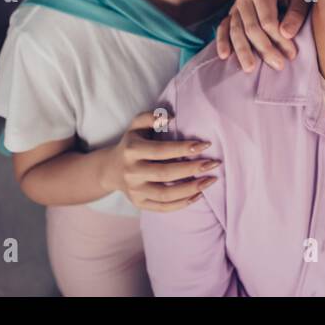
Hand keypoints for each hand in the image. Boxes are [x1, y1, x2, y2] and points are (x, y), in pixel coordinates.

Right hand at [102, 111, 216, 211]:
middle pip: (165, 173)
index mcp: (132, 151)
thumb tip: (171, 117)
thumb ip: (151, 117)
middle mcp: (132, 172)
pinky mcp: (139, 203)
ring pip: (166, 194)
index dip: (184, 148)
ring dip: (191, 189)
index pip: (161, 150)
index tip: (206, 145)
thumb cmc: (132, 143)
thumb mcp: (136, 126)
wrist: (110, 170)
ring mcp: (135, 191)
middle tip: (214, 163)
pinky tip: (199, 194)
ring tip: (211, 180)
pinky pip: (163, 207)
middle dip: (192, 169)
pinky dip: (182, 203)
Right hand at [214, 0, 307, 70]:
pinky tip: (224, 55)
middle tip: (279, 65)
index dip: (280, 40)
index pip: (268, 21)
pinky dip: (222, 41)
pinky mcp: (231, 13)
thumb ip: (297, 13)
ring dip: (243, 51)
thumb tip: (286, 34)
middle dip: (264, 49)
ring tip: (250, 69)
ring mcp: (235, 5)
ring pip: (236, 31)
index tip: (292, 54)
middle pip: (251, 28)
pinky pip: (223, 27)